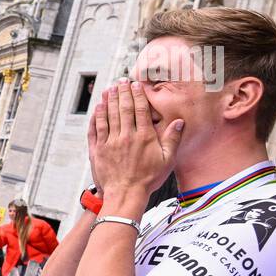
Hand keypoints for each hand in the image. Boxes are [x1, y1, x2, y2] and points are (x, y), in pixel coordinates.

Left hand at [92, 81, 183, 196]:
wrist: (125, 194)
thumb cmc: (147, 179)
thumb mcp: (167, 160)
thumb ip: (172, 139)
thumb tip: (179, 122)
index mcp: (143, 137)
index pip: (140, 110)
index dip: (137, 95)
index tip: (136, 85)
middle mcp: (126, 137)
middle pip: (123, 109)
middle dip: (122, 92)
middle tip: (121, 81)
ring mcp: (110, 142)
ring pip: (108, 116)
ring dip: (108, 100)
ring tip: (109, 89)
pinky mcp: (98, 150)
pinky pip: (96, 129)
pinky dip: (97, 116)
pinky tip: (98, 107)